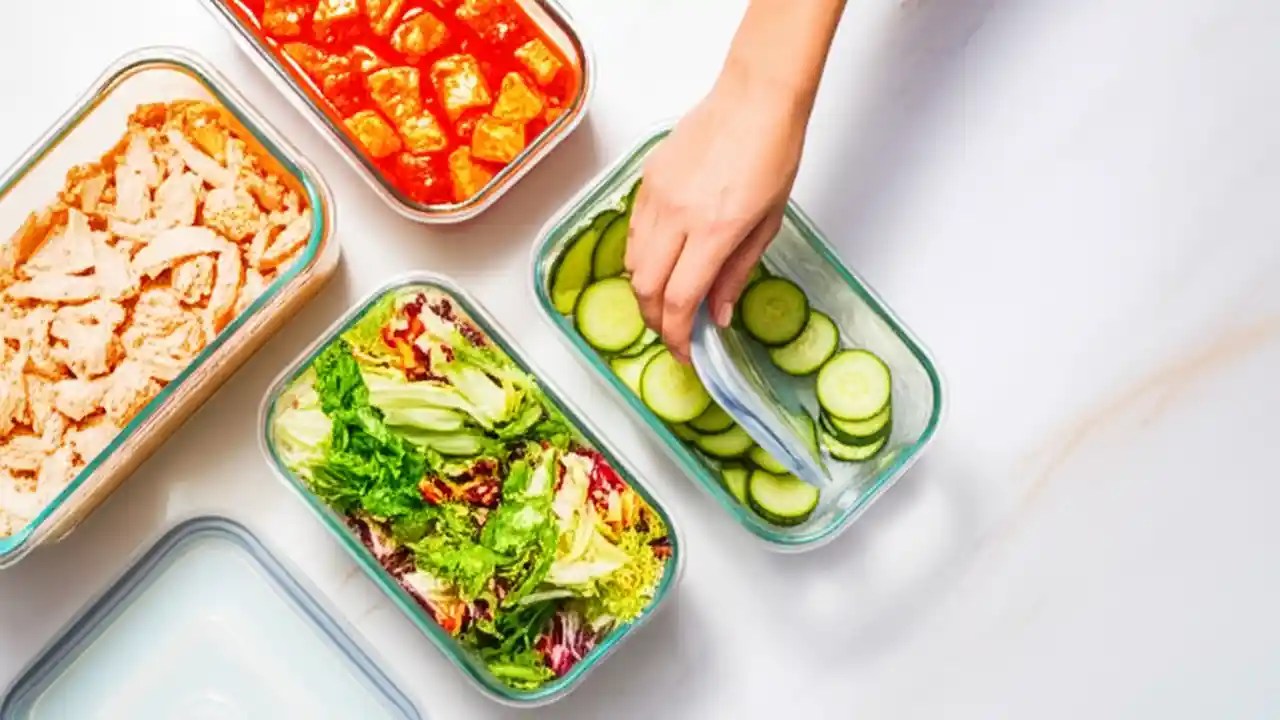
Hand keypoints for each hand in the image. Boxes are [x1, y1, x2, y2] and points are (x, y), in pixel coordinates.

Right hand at [625, 69, 807, 362]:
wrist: (755, 97)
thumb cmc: (773, 153)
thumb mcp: (767, 223)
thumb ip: (737, 273)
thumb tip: (717, 315)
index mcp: (715, 230)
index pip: (680, 301)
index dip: (678, 337)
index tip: (687, 353)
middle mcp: (678, 216)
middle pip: (646, 288)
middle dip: (656, 320)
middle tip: (674, 334)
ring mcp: (657, 196)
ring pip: (632, 262)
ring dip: (645, 292)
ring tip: (667, 302)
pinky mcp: (647, 180)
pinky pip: (634, 232)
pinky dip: (642, 258)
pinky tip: (662, 264)